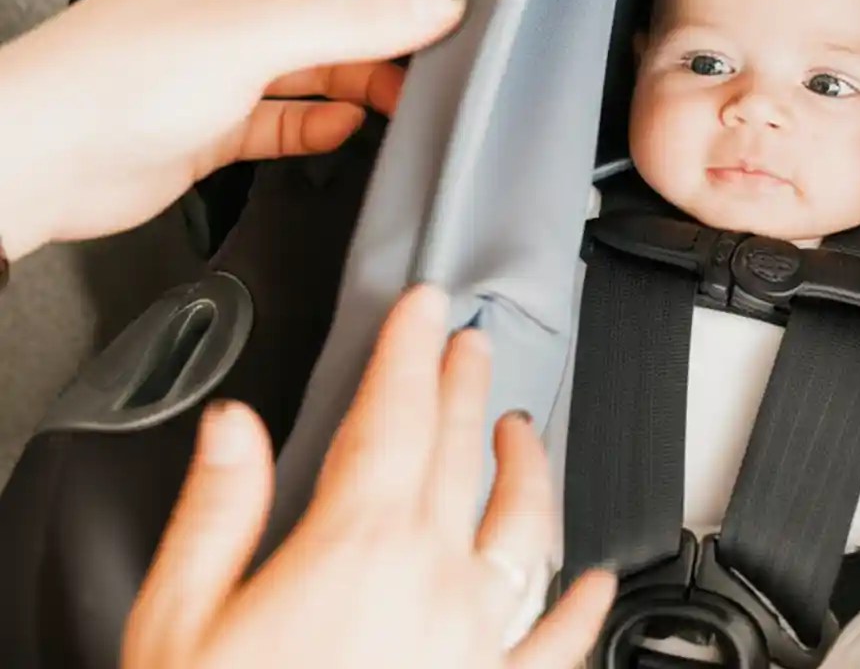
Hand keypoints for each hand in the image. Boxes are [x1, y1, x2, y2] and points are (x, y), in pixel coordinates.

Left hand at [0, 0, 465, 260]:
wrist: (43, 159)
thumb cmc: (119, 77)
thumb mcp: (260, 34)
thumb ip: (358, 21)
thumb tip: (435, 2)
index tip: (453, 22)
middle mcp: (236, 6)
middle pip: (341, 16)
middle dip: (389, 44)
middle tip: (431, 76)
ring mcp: (227, 65)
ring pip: (321, 69)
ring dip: (361, 88)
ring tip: (398, 109)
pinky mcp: (219, 121)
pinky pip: (291, 119)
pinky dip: (320, 127)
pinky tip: (341, 132)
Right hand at [123, 285, 614, 668]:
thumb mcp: (180, 620)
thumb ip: (217, 514)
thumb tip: (234, 430)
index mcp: (357, 551)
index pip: (394, 418)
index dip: (408, 352)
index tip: (423, 307)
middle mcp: (433, 585)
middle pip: (457, 457)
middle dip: (462, 388)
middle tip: (468, 343)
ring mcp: (478, 643)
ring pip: (525, 530)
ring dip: (528, 471)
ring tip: (526, 431)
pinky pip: (557, 643)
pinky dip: (581, 607)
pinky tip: (595, 583)